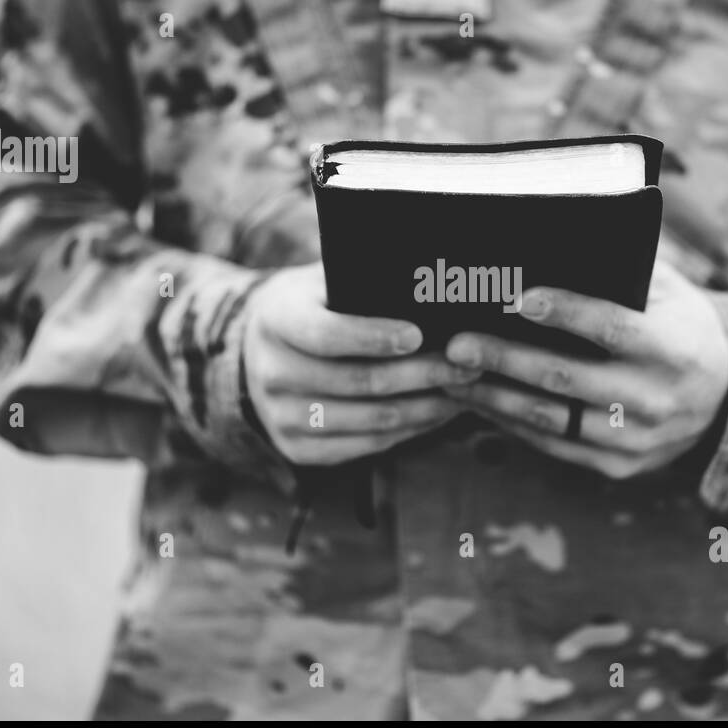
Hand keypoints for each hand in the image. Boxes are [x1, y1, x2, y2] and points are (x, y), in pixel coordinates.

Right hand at [243, 263, 480, 464]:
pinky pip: (367, 446)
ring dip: (425, 408)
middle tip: (467, 366)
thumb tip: (428, 278)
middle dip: (422, 374)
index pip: (325, 334)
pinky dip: (410, 430)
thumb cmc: (313, 304)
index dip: (373, 336)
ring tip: (464, 390)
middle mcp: (272, 373)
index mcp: (276, 320)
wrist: (260, 349)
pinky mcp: (299, 449)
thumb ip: (361, 279)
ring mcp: (282, 417)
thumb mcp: (324, 280)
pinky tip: (439, 413)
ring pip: (370, 420)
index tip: (418, 335)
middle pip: (358, 382)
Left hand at [442, 259, 727, 478]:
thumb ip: (624, 272)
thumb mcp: (670, 293)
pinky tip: (480, 401)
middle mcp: (656, 400)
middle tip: (456, 344)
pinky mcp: (617, 467)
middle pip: (567, 378)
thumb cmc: (679, 327)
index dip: (565, 312)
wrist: (724, 400)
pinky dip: (510, 423)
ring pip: (552, 419)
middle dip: (505, 359)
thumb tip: (553, 246)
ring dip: (495, 396)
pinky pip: (553, 446)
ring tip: (453, 375)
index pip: (614, 328)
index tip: (515, 298)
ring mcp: (636, 441)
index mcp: (675, 349)